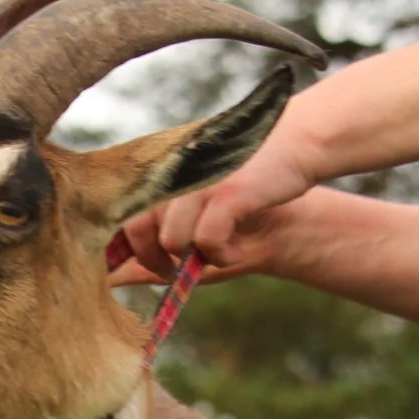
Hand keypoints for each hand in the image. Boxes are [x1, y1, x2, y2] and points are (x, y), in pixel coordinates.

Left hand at [112, 135, 317, 285]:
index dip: (122, 248)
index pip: (118, 213)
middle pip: (137, 230)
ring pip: (171, 239)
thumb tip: (118, 275)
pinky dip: (220, 255)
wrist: (300, 143)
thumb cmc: (247, 178)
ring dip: (196, 259)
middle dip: (154, 261)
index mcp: (161, 170)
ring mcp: (198, 180)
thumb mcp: (198, 200)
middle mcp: (173, 172)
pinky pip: (206, 239)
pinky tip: (234, 251)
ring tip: (220, 254)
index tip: (134, 267)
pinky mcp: (226, 191)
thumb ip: (160, 232)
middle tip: (176, 270)